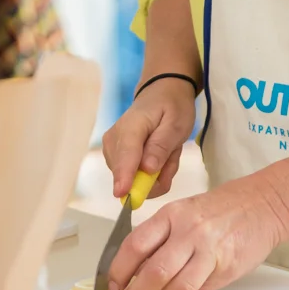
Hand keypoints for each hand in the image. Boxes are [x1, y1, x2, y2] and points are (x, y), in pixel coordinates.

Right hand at [102, 77, 196, 199]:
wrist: (160, 94)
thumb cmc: (171, 107)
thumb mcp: (176, 124)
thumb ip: (162, 146)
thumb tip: (147, 169)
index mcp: (130, 128)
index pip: (125, 156)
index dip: (124, 177)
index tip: (123, 194)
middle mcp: (114, 141)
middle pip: (128, 175)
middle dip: (156, 176)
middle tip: (173, 154)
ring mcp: (112, 151)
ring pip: (134, 180)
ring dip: (157, 174)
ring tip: (168, 152)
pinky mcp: (115, 159)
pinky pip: (135, 179)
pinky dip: (152, 174)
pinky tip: (159, 157)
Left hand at [110, 176, 286, 289]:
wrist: (264, 205)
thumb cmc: (221, 209)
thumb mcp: (184, 212)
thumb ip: (161, 237)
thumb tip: (134, 270)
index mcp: (172, 214)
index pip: (135, 245)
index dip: (119, 269)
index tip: (112, 284)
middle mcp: (189, 232)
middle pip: (154, 271)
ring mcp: (209, 252)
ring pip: (176, 288)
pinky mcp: (226, 269)